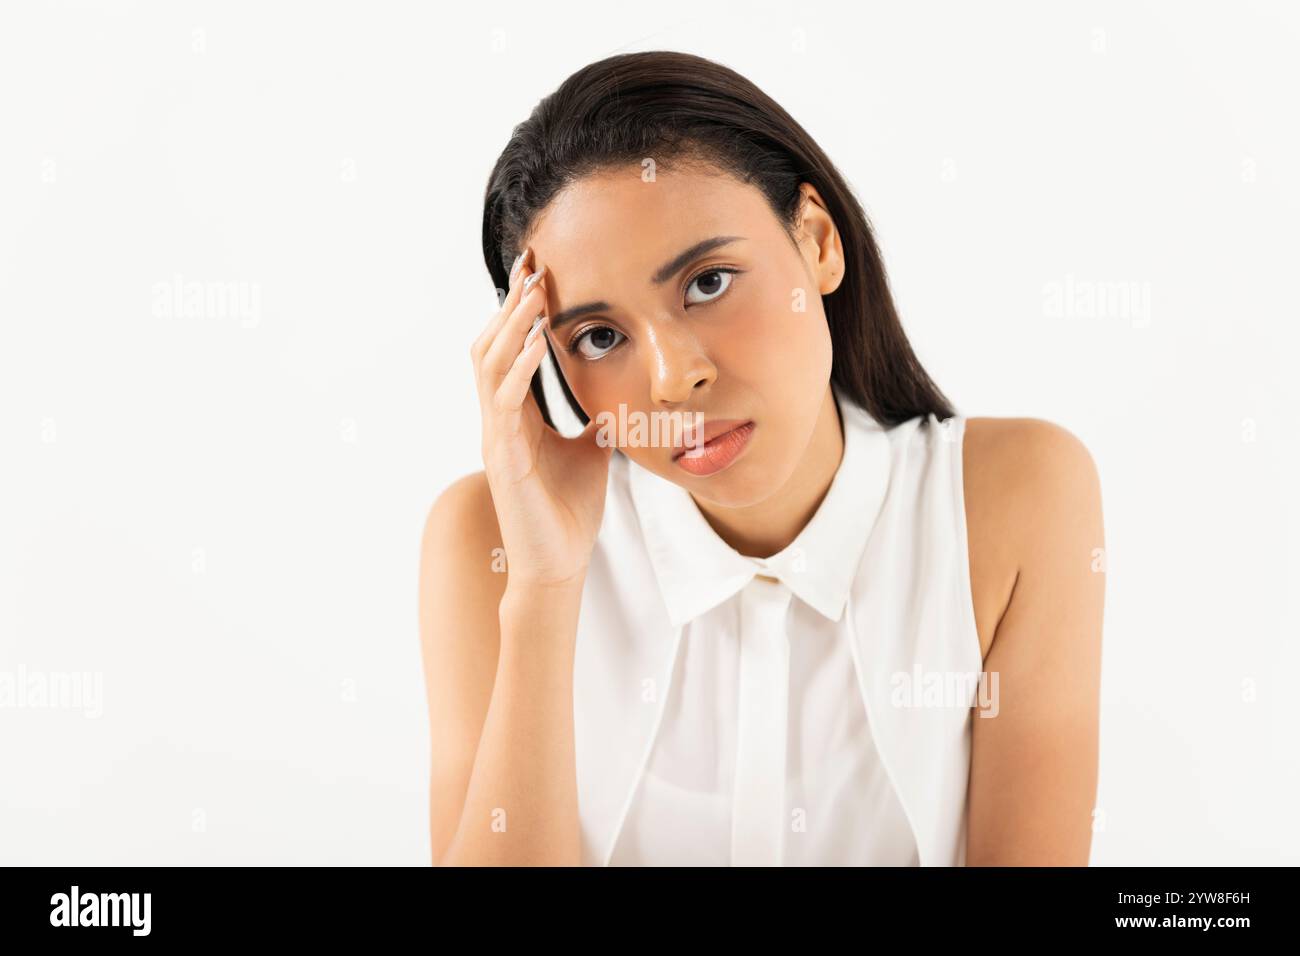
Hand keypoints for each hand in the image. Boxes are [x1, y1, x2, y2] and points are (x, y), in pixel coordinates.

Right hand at [469, 247, 612, 589]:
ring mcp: (496, 437)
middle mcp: (498, 419)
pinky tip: (537, 343)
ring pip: (490, 365)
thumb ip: (597, 417)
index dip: (521, 309)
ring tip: (534, 292)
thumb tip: (623, 390)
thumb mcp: (592, 449)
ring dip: (512, 325)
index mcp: (517, 414)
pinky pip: (505, 402)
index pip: (511, 348)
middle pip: (491, 344)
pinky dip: (519, 368)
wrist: (560, 561)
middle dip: (510, 303)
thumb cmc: (569, 508)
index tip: (538, 270)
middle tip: (531, 264)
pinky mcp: (503, 458)